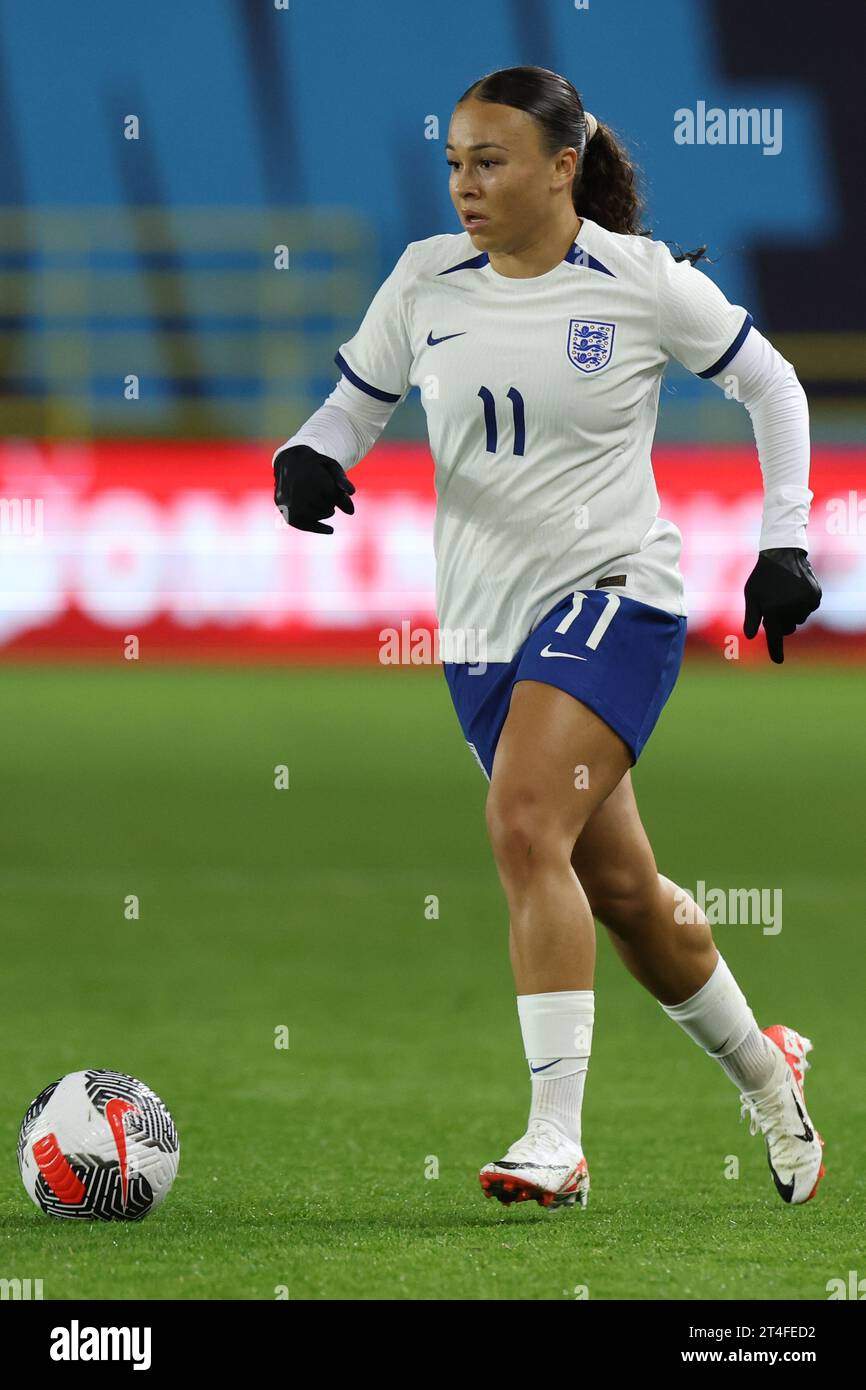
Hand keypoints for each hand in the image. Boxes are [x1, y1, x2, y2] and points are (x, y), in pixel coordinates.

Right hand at [273, 444, 354, 533]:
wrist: (289, 461)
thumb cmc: (315, 465)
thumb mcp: (331, 467)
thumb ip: (342, 483)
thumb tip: (351, 512)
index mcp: (310, 476)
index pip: (334, 496)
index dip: (339, 494)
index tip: (336, 487)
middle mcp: (297, 491)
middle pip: (326, 507)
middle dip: (330, 501)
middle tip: (324, 491)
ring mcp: (289, 502)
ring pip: (317, 516)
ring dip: (324, 511)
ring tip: (320, 499)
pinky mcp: (284, 510)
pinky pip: (303, 525)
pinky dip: (317, 527)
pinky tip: (330, 530)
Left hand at [743, 547, 821, 662]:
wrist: (782, 554)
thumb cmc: (762, 577)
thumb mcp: (751, 596)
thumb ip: (751, 618)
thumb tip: (750, 636)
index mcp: (772, 610)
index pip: (775, 636)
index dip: (776, 650)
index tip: (778, 661)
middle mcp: (790, 608)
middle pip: (788, 629)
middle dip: (781, 622)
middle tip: (775, 604)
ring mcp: (805, 602)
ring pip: (799, 619)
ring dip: (792, 612)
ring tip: (784, 593)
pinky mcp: (815, 596)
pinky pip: (809, 608)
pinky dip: (803, 603)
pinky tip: (796, 589)